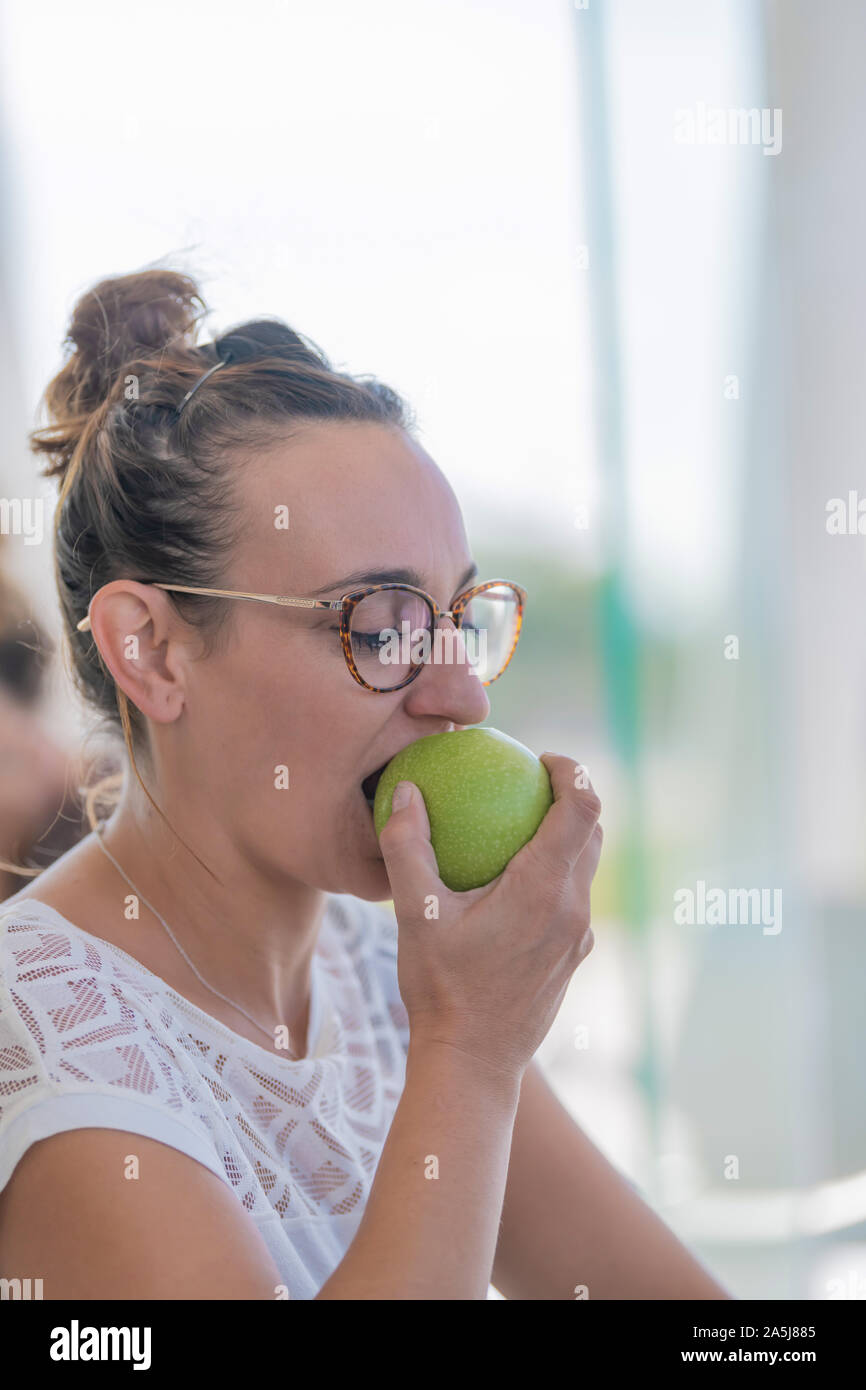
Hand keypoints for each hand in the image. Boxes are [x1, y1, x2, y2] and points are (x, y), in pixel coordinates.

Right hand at [377, 753, 600, 1080]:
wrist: (472, 1062)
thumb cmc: (441, 988)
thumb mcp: (415, 914)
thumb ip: (408, 847)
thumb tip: (405, 791)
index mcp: (544, 888)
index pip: (582, 808)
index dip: (573, 771)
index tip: (542, 759)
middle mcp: (573, 909)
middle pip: (594, 832)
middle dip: (574, 797)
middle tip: (532, 782)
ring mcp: (579, 937)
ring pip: (587, 867)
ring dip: (567, 837)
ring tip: (522, 825)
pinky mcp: (574, 958)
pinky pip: (575, 899)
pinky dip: (556, 874)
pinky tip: (514, 883)